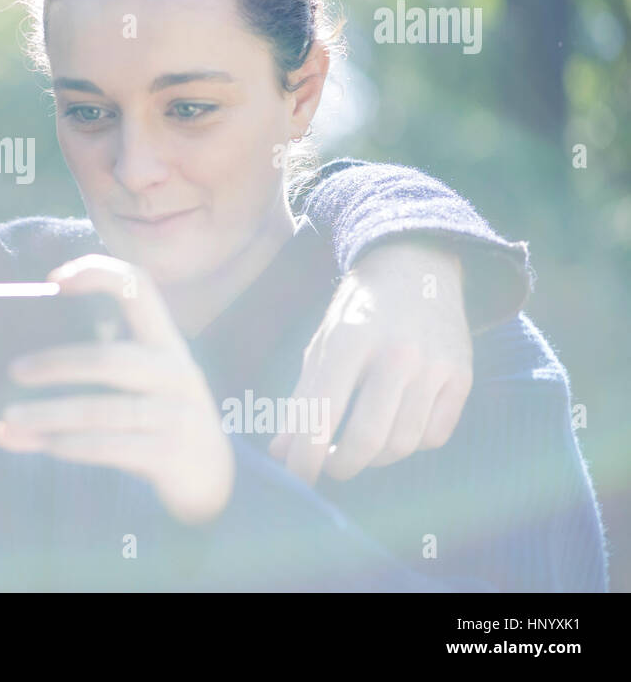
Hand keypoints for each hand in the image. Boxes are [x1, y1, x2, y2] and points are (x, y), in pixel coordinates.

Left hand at [0, 255, 232, 524]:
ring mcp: (177, 415)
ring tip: (9, 417)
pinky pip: (108, 446)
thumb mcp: (139, 387)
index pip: (139, 288)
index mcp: (165, 342)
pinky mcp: (170, 455)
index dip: (99, 274)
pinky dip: (68, 445)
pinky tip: (42, 444)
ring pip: (101, 410)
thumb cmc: (157, 419)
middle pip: (108, 358)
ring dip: (48, 414)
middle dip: (56, 363)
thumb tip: (17, 376)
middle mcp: (176, 372)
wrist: (212, 476)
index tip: (54, 281)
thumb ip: (92, 375)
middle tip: (14, 370)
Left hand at [268, 241, 472, 484]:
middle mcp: (396, 354)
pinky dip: (410, 445)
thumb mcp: (323, 341)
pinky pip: (435, 436)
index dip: (305, 457)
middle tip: (327, 465)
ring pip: (402, 444)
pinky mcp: (462, 376)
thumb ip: (303, 398)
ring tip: (357, 447)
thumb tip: (280, 452)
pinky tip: (393, 430)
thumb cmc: (360, 308)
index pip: (322, 414)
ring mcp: (435, 366)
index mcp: (350, 340)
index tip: (296, 478)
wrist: (418, 265)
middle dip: (340, 466)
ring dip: (373, 459)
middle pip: (367, 439)